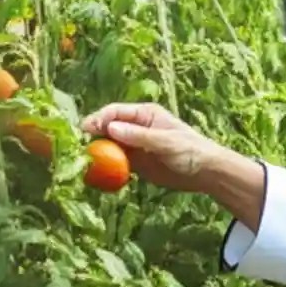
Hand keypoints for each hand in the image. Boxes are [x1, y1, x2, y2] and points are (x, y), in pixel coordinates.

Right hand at [80, 102, 221, 192]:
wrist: (206, 173)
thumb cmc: (191, 150)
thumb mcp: (165, 142)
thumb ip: (139, 136)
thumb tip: (111, 128)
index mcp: (144, 114)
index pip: (115, 112)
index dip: (99, 119)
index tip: (86, 129)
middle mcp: (136, 127)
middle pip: (107, 128)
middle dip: (93, 136)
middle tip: (79, 147)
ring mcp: (134, 145)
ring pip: (108, 146)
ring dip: (97, 153)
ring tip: (85, 162)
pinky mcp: (135, 163)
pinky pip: (115, 163)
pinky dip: (106, 167)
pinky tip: (97, 174)